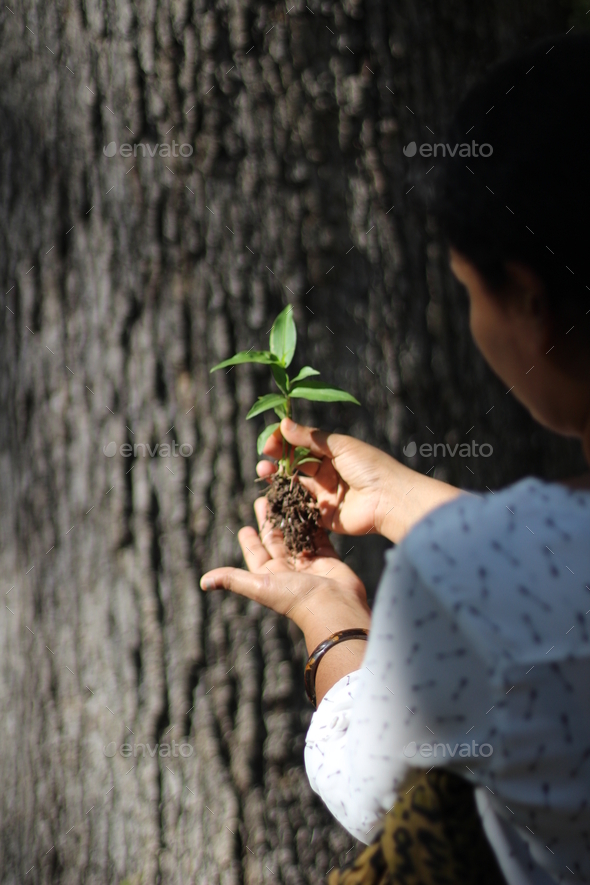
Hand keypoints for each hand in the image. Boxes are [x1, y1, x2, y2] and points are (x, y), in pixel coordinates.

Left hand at [200, 497, 370, 653]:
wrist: (333, 606)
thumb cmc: (295, 598)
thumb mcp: (259, 586)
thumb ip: (233, 579)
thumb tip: (203, 582)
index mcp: (269, 576)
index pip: (256, 554)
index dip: (249, 541)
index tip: (245, 527)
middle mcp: (287, 570)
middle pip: (275, 540)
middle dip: (269, 522)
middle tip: (264, 500)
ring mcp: (308, 563)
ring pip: (296, 536)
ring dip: (290, 518)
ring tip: (286, 499)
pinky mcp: (327, 558)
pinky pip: (318, 536)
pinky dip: (313, 524)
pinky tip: (309, 508)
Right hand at [257, 418, 463, 543]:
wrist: (389, 500)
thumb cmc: (370, 467)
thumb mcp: (340, 446)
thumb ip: (311, 437)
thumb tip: (284, 423)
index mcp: (334, 453)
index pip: (304, 445)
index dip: (285, 442)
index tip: (269, 441)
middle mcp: (328, 473)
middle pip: (296, 465)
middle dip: (278, 460)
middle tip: (264, 458)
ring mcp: (325, 495)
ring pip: (295, 485)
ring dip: (278, 478)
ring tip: (263, 472)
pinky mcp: (323, 516)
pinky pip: (300, 508)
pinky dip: (286, 501)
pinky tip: (273, 493)